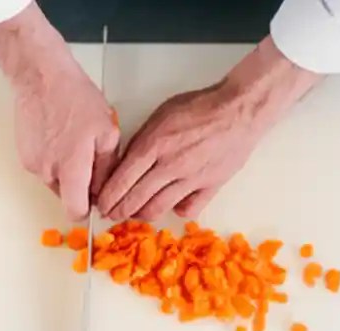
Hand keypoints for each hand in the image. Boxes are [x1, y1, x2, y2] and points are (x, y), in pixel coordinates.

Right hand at [0, 3, 118, 219]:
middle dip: (80, 185)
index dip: (88, 208)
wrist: (41, 77)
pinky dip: (53, 160)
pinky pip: (43, 168)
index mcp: (71, 169)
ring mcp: (33, 165)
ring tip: (73, 141)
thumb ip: (107, 168)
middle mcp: (48, 173)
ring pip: (55, 182)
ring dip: (66, 171)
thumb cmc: (76, 99)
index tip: (96, 197)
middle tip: (90, 157)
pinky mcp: (24, 155)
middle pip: (66, 196)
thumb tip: (105, 191)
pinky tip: (59, 137)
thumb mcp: (107, 132)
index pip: (76, 212)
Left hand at [97, 36, 320, 220]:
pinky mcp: (210, 187)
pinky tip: (172, 205)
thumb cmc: (199, 107)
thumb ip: (141, 140)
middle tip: (111, 214)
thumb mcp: (160, 116)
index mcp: (153, 146)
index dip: (108, 198)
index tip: (101, 204)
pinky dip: (176, 211)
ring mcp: (190, 180)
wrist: (238, 110)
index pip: (121, 181)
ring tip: (136, 213)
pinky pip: (188, 210)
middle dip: (118, 211)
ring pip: (158, 209)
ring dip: (142, 215)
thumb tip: (125, 163)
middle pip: (135, 200)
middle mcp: (169, 167)